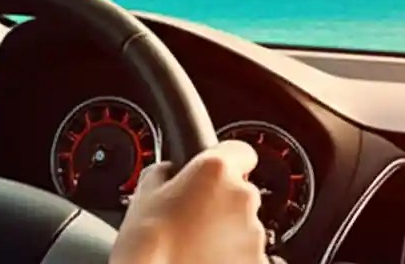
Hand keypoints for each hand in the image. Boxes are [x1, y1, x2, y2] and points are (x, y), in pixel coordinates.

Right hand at [111, 140, 266, 263]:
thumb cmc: (146, 247)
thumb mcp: (144, 195)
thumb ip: (166, 173)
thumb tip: (171, 173)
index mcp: (215, 172)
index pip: (240, 151)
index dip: (225, 160)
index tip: (213, 172)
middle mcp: (242, 199)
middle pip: (239, 192)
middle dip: (219, 203)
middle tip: (190, 219)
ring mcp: (254, 236)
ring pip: (243, 226)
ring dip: (225, 233)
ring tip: (194, 248)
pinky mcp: (260, 263)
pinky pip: (248, 255)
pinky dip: (232, 258)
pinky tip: (204, 262)